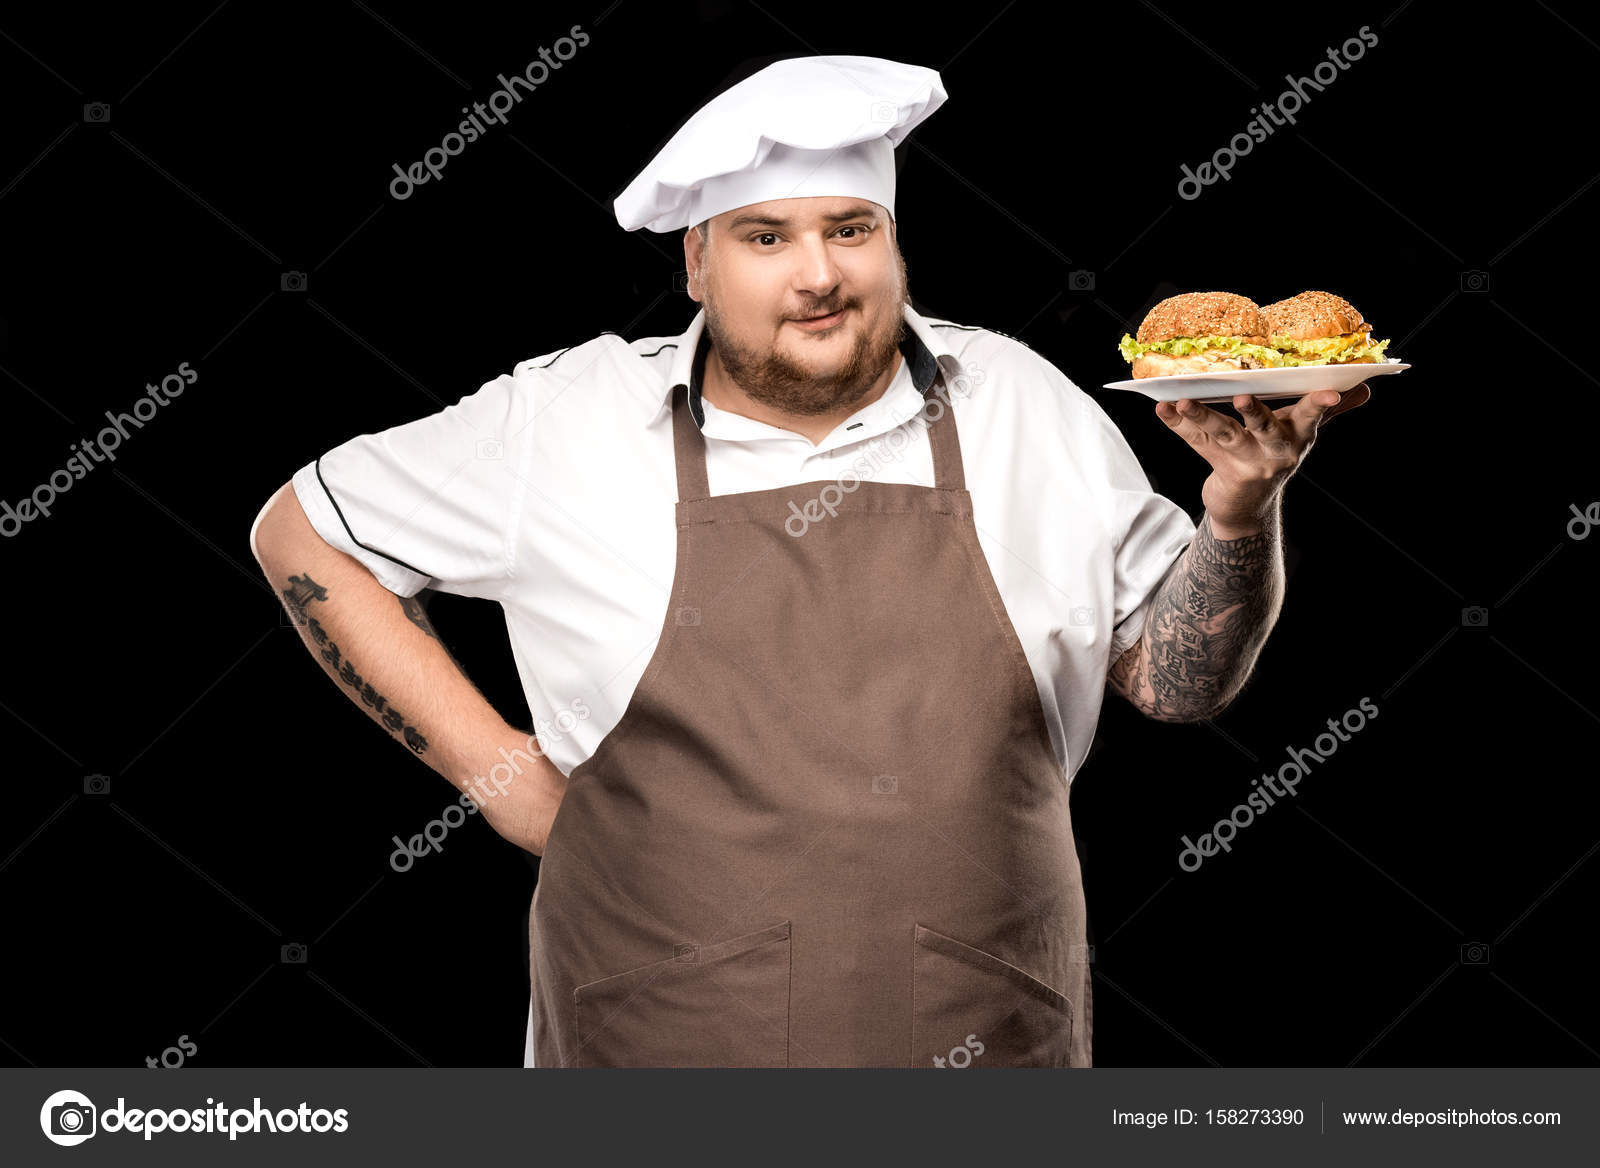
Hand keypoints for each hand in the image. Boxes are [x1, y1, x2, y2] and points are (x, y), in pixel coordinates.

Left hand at [1155, 383, 1370, 533]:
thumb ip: (1326, 411)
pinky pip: (1197, 442)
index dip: (1321, 404)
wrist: (1246, 510)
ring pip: (1223, 433)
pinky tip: (1163, 408)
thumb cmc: (1273, 458)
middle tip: (1240, 398)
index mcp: (1299, 436)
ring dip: (1202, 416)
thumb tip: (1365, 388)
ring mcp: (1247, 462)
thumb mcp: (1301, 436)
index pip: (1312, 416)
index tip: (1331, 394)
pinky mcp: (1220, 469)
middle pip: (1264, 427)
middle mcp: (1275, 450)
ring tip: (1183, 401)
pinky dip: (1178, 424)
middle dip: (1254, 412)